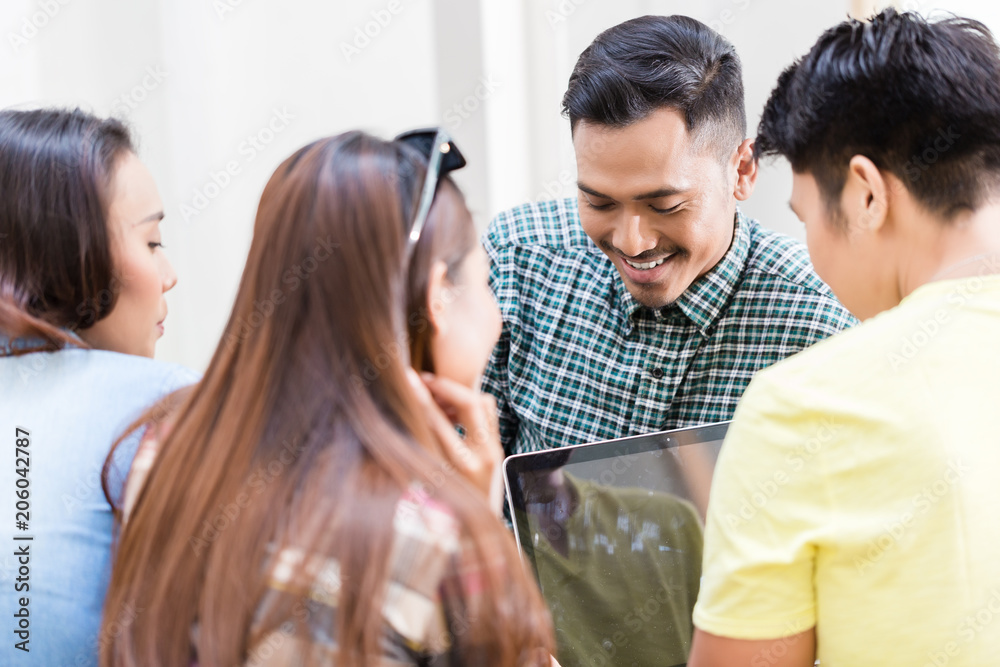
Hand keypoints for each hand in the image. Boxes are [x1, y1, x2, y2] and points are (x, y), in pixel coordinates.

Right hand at [407, 369, 503, 510]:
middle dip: (445, 387)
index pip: (438, 423)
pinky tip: (446, 411)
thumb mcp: (421, 488)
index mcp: (459, 471)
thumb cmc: (440, 515)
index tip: (408, 380)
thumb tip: (399, 414)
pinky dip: (468, 404)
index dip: (422, 398)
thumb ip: (415, 451)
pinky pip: (487, 414)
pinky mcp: (498, 450)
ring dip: (458, 394)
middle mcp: (483, 459)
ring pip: (484, 404)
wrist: (473, 536)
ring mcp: (494, 453)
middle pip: (470, 404)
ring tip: (433, 395)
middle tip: (423, 380)